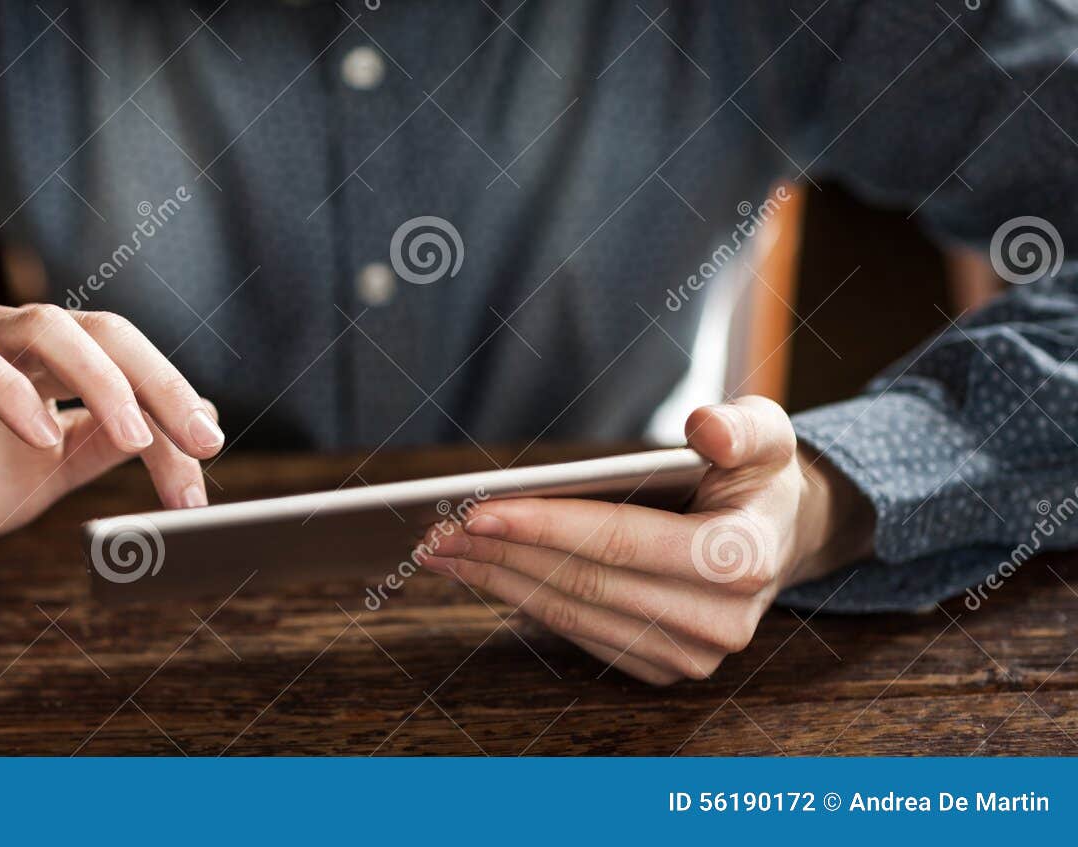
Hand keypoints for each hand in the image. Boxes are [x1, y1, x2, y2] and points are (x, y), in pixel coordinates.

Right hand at [0, 303, 223, 564]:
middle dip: (158, 384)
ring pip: (43, 327)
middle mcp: (10, 342)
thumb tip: (200, 422)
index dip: (174, 401)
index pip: (127, 359)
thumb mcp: (52, 474)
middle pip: (101, 330)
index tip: (210, 455)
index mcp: (49, 362)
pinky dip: (13, 395)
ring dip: (102, 382)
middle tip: (198, 443)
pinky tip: (42, 439)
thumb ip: (109, 444)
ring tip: (134, 440)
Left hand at [415, 395, 873, 684]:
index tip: (475, 509)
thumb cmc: (756, 474)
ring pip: (569, 613)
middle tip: (436, 528)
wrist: (777, 533)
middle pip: (583, 582)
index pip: (620, 542)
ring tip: (441, 549)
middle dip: (501, 553)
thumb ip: (741, 426)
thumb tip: (705, 428)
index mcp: (740, 558)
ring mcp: (690, 656)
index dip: (543, 525)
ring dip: (496, 580)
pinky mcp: (662, 669)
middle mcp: (718, 622)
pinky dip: (521, 600)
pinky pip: (576, 633)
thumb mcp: (765, 433)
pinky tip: (479, 571)